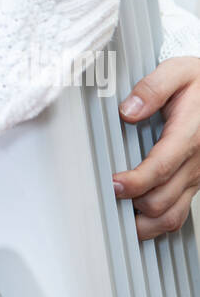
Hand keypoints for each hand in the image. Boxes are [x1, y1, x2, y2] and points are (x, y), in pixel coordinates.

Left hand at [112, 57, 199, 239]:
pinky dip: (157, 224)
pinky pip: (178, 215)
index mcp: (189, 136)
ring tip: (117, 215)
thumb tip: (128, 110)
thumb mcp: (178, 72)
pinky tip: (137, 218)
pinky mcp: (193, 183)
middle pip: (162, 200)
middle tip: (106, 195)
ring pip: (171, 217)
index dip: (136, 182)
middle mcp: (195, 163)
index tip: (114, 183)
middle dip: (133, 204)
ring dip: (144, 223)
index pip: (161, 168)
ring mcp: (195, 177)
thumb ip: (153, 88)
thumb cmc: (199, 83)